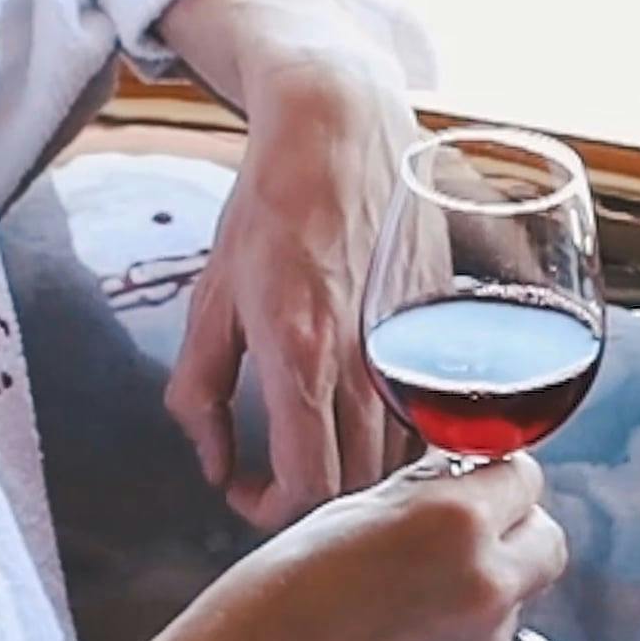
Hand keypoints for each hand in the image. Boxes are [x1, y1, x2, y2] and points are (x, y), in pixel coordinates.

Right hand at [24, 457, 566, 640]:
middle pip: (547, 540)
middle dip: (512, 535)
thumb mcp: (342, 517)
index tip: (470, 488)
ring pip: (515, 604)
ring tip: (393, 610)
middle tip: (454, 542)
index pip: (523, 476)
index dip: (493, 481)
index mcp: (452, 522)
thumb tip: (462, 482)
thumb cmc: (265, 607)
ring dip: (478, 596)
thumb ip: (419, 496)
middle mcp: (485, 586)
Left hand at [164, 47, 423, 527]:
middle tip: (278, 478)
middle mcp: (365, 359)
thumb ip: (199, 394)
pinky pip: (429, 415)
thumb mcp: (210, 300)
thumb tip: (214, 466)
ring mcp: (410, 347)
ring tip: (322, 450)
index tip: (247, 491)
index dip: (272, 512)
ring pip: (402, 458)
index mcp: (300, 354)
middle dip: (313, 502)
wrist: (339, 128)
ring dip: (361, 475)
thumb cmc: (267, 208)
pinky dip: (400, 440)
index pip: (308, 487)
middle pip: (359, 487)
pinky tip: (366, 417)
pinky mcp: (440, 328)